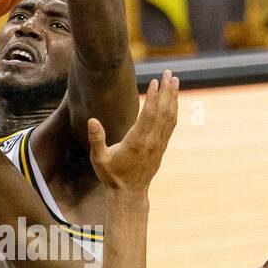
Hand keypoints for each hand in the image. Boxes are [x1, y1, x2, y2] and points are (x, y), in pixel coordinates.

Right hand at [87, 70, 178, 192]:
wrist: (129, 193)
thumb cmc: (112, 175)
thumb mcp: (99, 159)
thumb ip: (97, 139)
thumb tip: (92, 121)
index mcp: (137, 142)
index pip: (149, 115)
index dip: (154, 97)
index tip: (156, 81)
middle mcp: (151, 142)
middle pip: (163, 112)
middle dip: (167, 91)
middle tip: (169, 73)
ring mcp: (158, 144)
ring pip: (169, 117)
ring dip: (173, 98)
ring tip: (175, 81)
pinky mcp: (161, 147)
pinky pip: (170, 125)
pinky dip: (173, 110)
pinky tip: (173, 100)